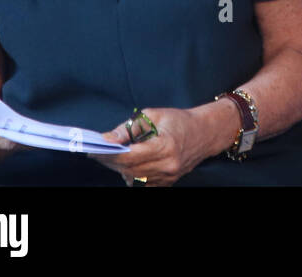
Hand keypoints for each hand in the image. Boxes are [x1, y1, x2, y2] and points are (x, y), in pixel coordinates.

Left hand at [94, 105, 228, 186]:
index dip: (109, 154)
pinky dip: (132, 175)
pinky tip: (128, 165)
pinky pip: (143, 184)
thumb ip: (129, 128)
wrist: (205, 133)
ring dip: (119, 168)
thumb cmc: (180, 120)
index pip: (129, 156)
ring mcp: (168, 177)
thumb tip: (108, 140)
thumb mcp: (154, 115)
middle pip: (128, 169)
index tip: (95, 148)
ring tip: (112, 157)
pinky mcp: (168, 182)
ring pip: (133, 178)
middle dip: (110, 161)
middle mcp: (167, 165)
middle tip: (98, 152)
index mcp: (165, 146)